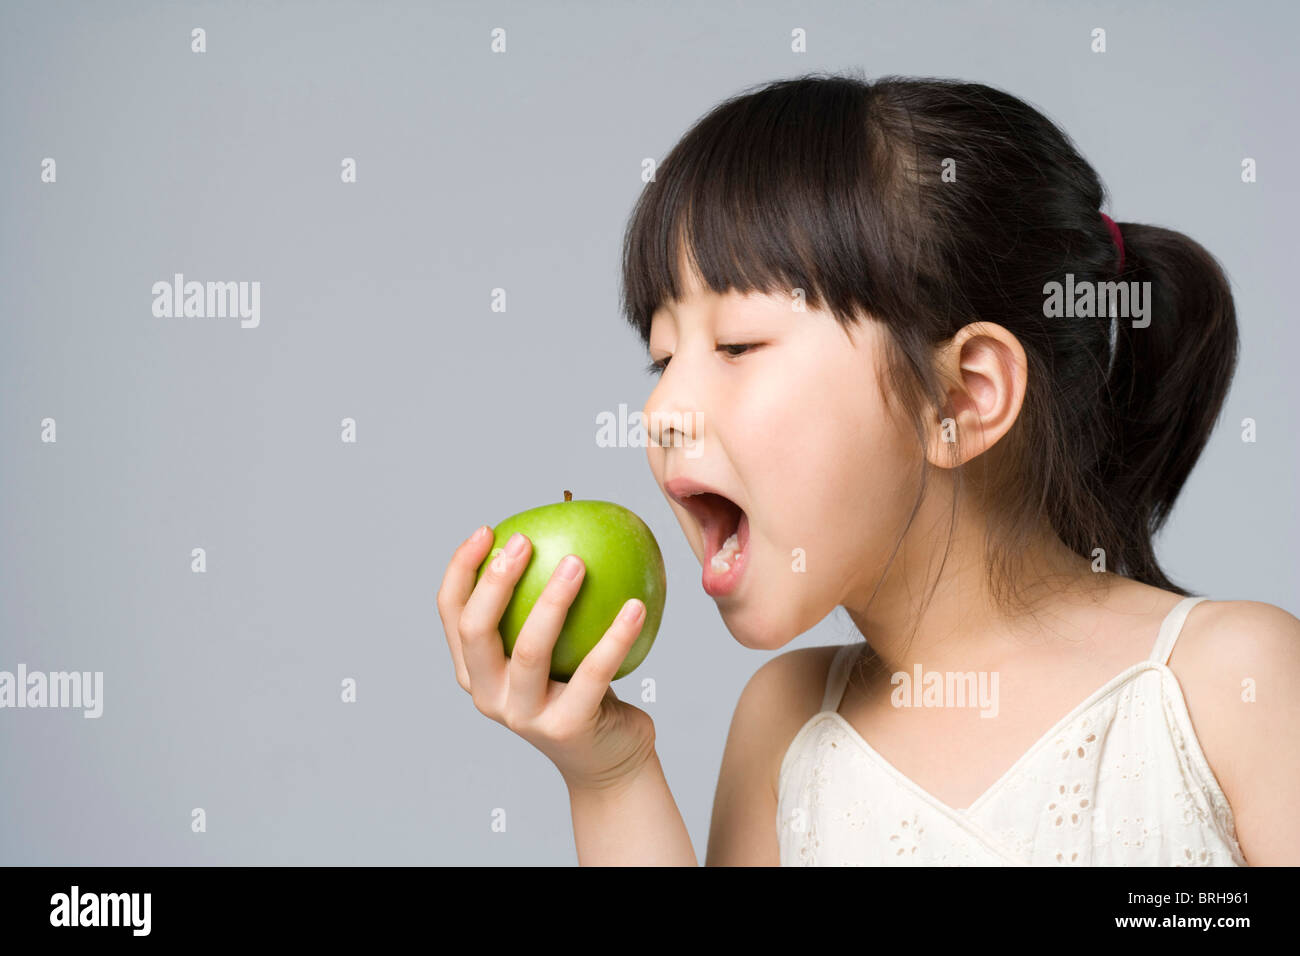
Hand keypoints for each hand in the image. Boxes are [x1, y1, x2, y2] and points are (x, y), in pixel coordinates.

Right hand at [437, 526, 657, 792]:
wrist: (608, 760)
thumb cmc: (579, 687)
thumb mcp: (554, 646)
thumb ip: (545, 601)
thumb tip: (565, 520)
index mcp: (474, 671)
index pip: (452, 614)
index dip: (461, 569)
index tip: (488, 529)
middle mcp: (489, 695)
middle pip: (476, 631)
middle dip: (493, 581)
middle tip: (523, 540)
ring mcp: (524, 716)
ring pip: (530, 651)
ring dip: (552, 601)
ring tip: (577, 562)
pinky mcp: (567, 729)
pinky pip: (594, 673)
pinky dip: (615, 637)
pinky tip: (636, 605)